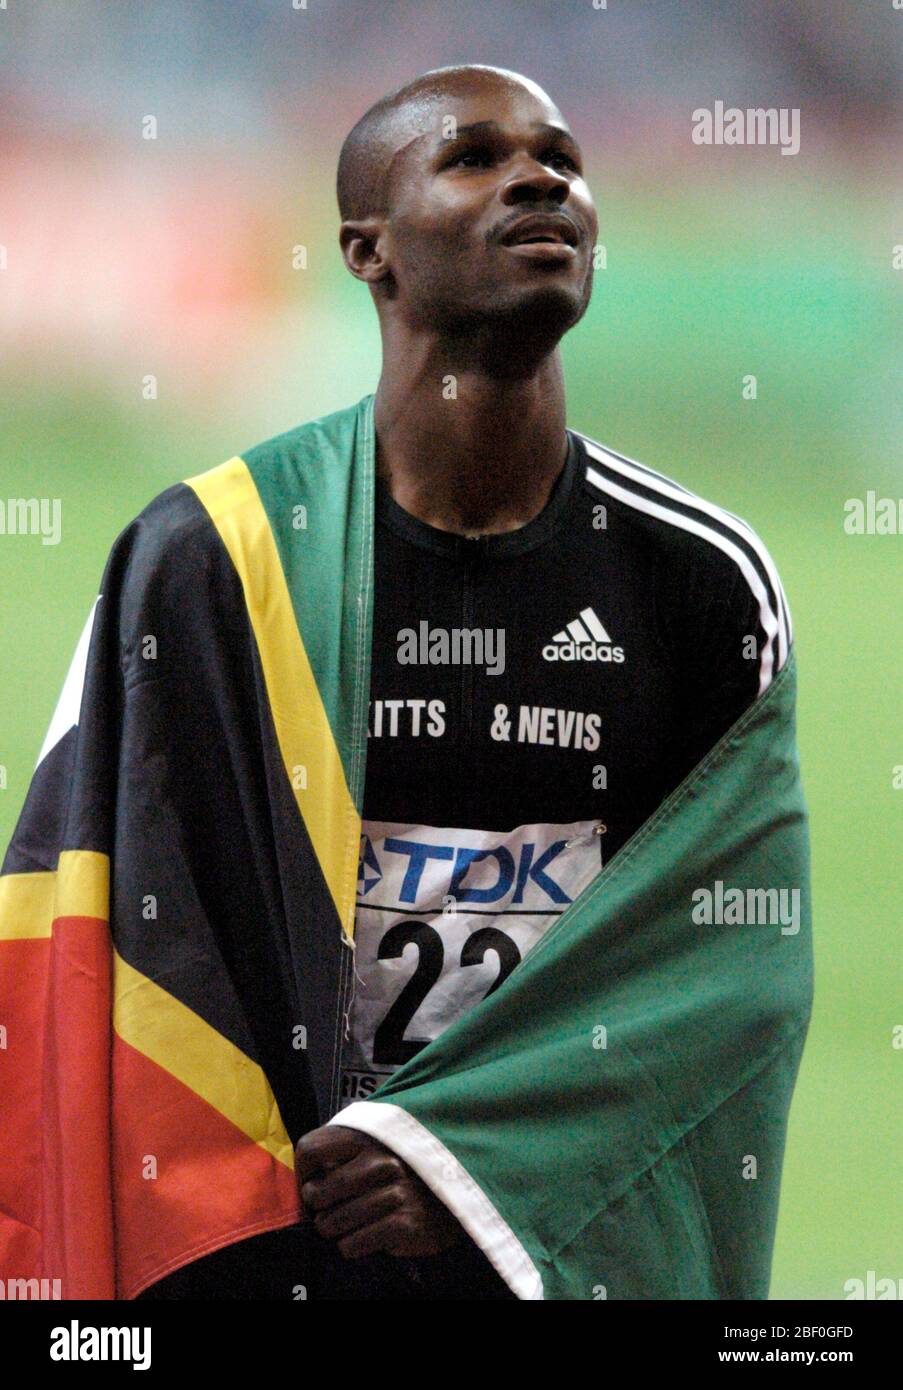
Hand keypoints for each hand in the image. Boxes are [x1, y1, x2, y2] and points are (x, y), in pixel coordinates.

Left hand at [295, 1124, 466, 1258]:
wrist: (456, 1191)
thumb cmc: (407, 1169)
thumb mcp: (379, 1144)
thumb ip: (346, 1149)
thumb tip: (307, 1172)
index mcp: (369, 1136)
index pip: (312, 1148)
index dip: (302, 1172)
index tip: (309, 1183)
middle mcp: (381, 1162)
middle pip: (318, 1193)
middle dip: (319, 1207)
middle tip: (330, 1209)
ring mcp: (394, 1193)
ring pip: (332, 1224)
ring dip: (335, 1229)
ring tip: (349, 1224)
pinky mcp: (404, 1224)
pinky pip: (352, 1244)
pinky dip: (352, 1245)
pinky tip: (366, 1236)